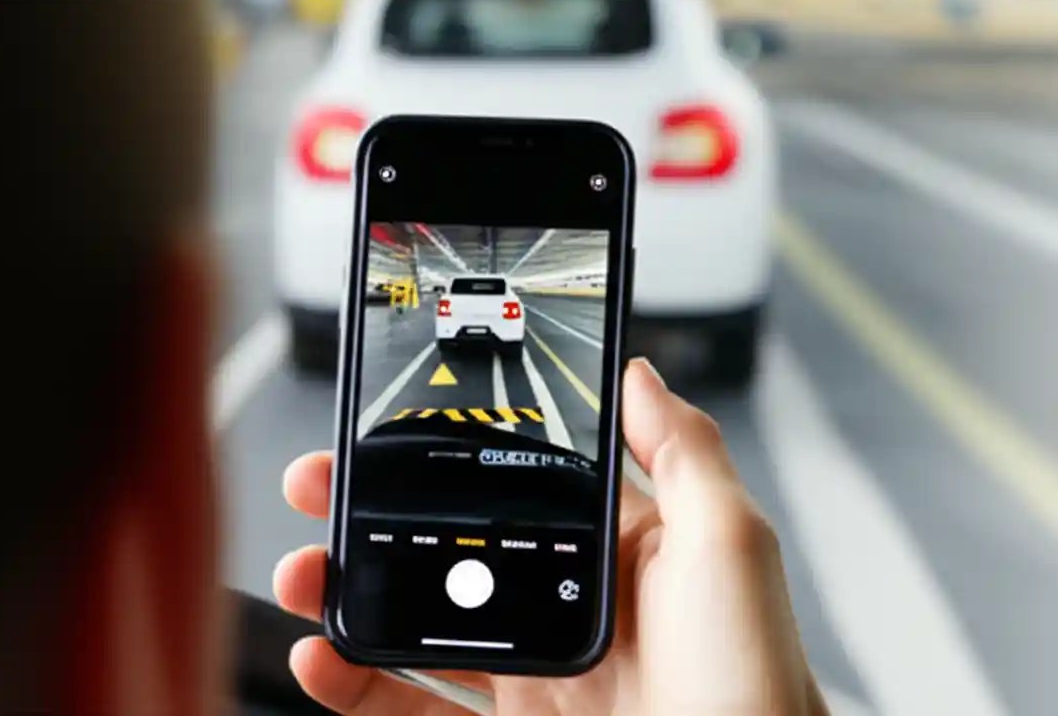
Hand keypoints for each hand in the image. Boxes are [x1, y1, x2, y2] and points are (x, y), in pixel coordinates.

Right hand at [272, 359, 828, 714]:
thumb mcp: (728, 545)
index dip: (446, 455)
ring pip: (418, 619)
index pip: (513, 482)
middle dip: (373, 514)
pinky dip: (358, 684)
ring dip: (350, 593)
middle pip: (448, 545)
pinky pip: (415, 704)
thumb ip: (682, 454)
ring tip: (303, 575)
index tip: (387, 428)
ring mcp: (531, 668)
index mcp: (612, 547)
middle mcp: (564, 600)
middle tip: (317, 488)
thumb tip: (639, 374)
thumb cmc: (754, 679)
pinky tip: (321, 661)